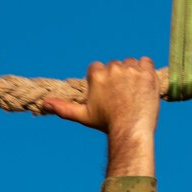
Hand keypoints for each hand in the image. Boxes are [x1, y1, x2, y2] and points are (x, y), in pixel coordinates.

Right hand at [42, 57, 160, 140]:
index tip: (109, 93)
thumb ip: (64, 108)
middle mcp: (113, 68)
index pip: (98, 68)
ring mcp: (131, 70)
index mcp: (96, 74)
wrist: (132, 130)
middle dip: (118, 77)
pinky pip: (146, 62)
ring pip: (130, 63)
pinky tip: (143, 84)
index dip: (104, 81)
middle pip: (115, 66)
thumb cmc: (107, 123)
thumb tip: (44, 103)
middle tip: (123, 97)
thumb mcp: (84, 115)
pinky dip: (146, 70)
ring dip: (132, 73)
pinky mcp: (147, 73)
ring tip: (133, 93)